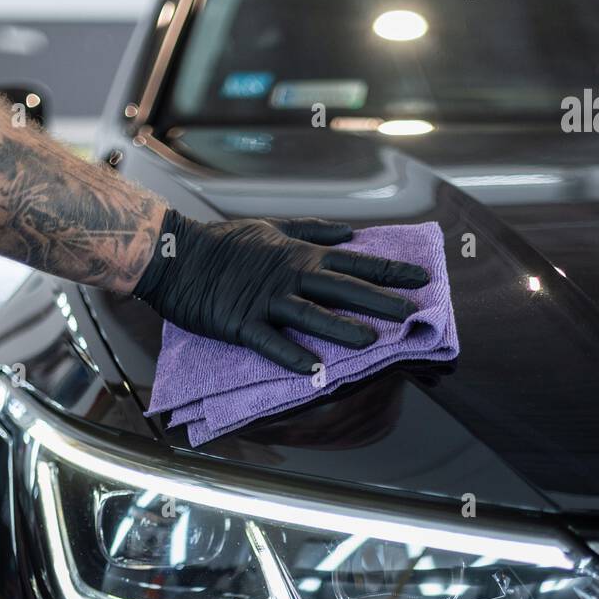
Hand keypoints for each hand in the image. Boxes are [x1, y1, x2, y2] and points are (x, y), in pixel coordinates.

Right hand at [133, 213, 429, 372]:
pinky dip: (292, 355)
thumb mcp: (272, 227)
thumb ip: (312, 231)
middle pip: (343, 288)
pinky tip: (315, 371)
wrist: (177, 256)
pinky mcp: (242, 323)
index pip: (354, 261)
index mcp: (299, 254)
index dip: (388, 269)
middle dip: (380, 299)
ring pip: (312, 315)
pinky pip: (271, 342)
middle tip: (413, 312)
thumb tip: (350, 233)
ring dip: (343, 328)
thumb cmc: (224, 244)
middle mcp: (290, 275)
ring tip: (373, 341)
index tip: (421, 276)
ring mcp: (266, 300)